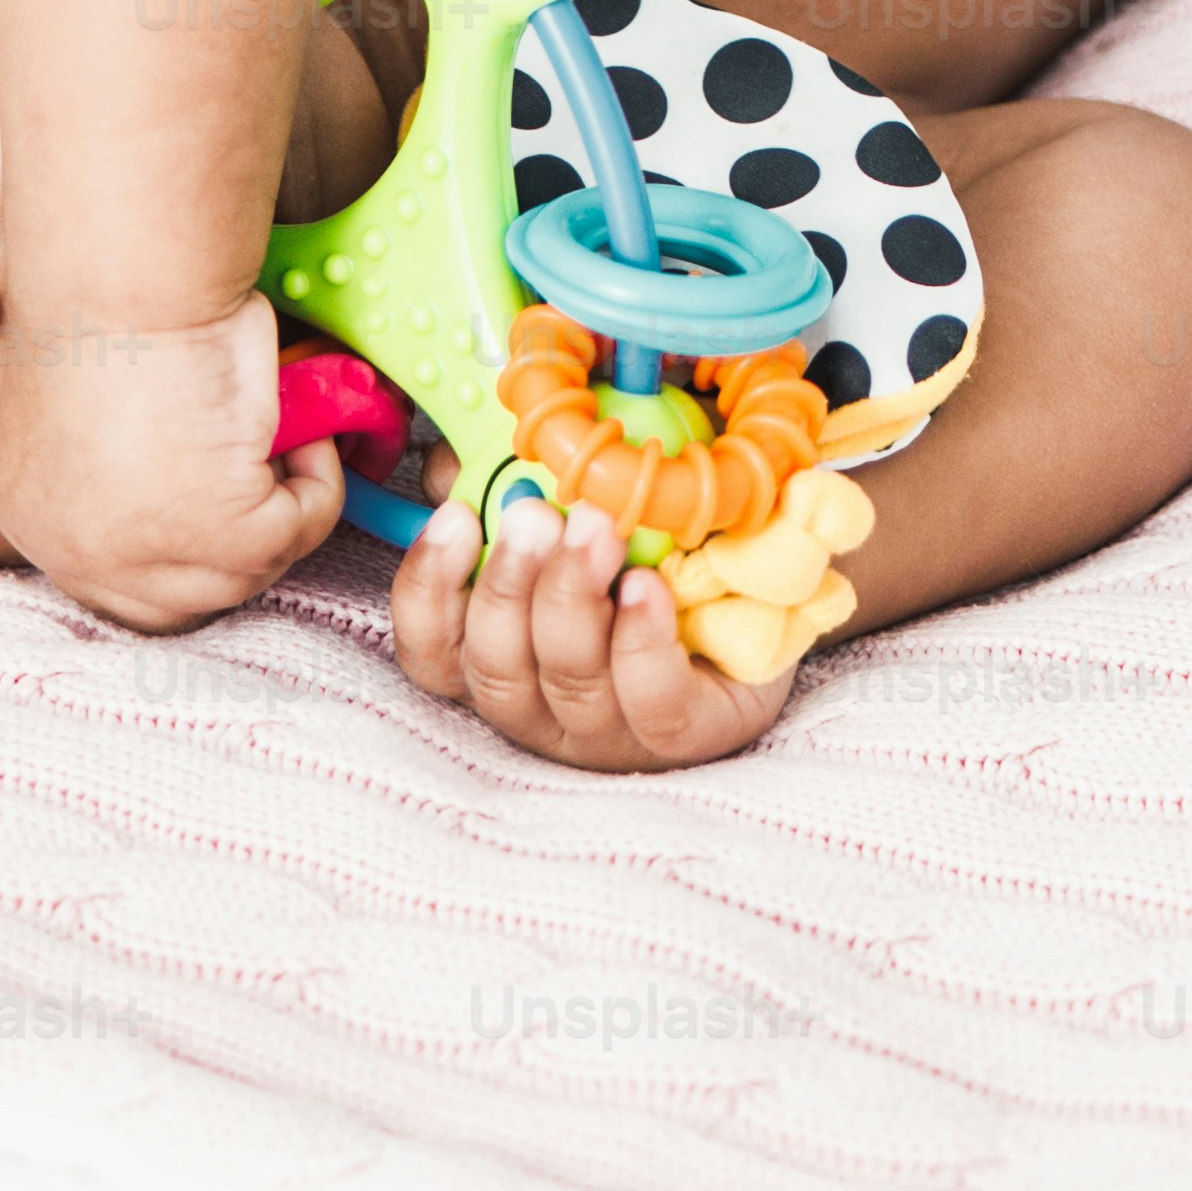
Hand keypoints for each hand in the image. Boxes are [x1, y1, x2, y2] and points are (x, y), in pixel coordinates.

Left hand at [0, 293, 348, 631]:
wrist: (127, 279)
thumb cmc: (108, 306)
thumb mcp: (88, 414)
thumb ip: (119, 471)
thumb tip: (196, 486)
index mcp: (33, 518)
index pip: (110, 588)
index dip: (177, 557)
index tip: (224, 507)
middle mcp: (77, 555)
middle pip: (178, 604)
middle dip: (232, 550)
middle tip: (270, 478)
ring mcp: (147, 558)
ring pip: (246, 574)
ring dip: (278, 506)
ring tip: (282, 434)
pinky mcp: (223, 539)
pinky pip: (299, 530)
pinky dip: (316, 480)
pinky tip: (297, 427)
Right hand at [384, 496, 797, 772]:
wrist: (763, 593)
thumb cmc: (650, 551)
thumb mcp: (573, 510)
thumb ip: (507, 484)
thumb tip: (455, 457)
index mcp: (507, 657)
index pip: (434, 651)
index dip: (428, 590)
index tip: (456, 517)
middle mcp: (546, 708)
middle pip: (496, 669)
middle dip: (507, 586)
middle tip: (535, 514)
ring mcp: (614, 732)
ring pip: (569, 683)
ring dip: (571, 598)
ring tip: (596, 526)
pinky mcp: (686, 733)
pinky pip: (653, 702)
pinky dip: (641, 642)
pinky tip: (646, 586)